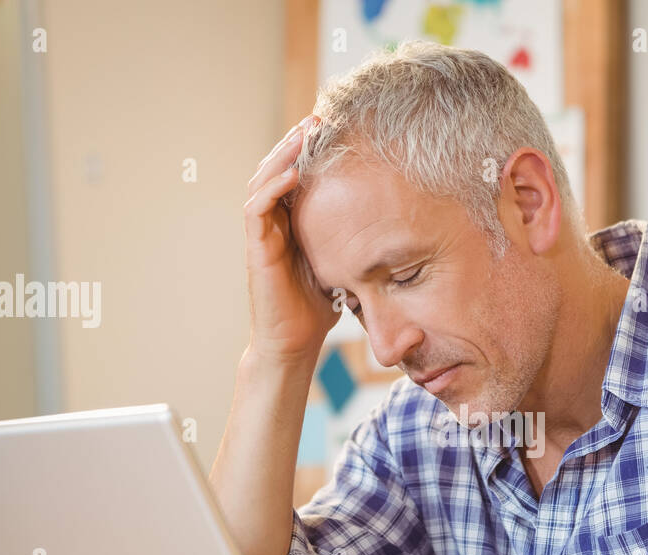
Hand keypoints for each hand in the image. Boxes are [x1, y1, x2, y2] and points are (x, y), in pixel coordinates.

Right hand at [243, 114, 339, 360]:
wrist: (295, 344)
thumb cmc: (319, 309)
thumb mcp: (344, 264)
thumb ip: (354, 240)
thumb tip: (392, 220)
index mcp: (291, 223)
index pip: (296, 176)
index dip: (310, 151)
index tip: (335, 128)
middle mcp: (273, 223)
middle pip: (277, 168)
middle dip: (297, 142)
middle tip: (320, 117)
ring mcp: (261, 234)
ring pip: (263, 180)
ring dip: (283, 155)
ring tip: (305, 132)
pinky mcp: (256, 248)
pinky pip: (257, 208)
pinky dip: (273, 187)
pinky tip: (294, 172)